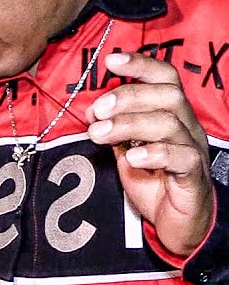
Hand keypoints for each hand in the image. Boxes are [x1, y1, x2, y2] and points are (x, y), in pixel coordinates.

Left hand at [87, 52, 213, 256]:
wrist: (176, 222)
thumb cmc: (153, 180)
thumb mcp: (126, 148)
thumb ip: (114, 127)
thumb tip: (91, 109)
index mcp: (172, 115)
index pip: (165, 78)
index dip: (141, 65)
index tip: (111, 61)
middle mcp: (187, 127)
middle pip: (167, 95)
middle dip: (127, 97)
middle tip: (96, 112)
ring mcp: (192, 150)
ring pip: (169, 122)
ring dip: (128, 124)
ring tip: (99, 135)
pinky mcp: (193, 177)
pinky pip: (182, 157)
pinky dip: (154, 153)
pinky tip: (131, 157)